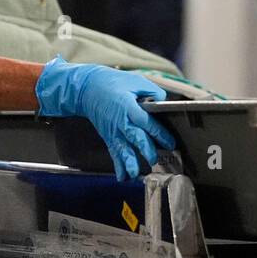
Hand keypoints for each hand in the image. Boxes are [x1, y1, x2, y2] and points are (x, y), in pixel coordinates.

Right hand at [35, 56, 174, 179]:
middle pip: (134, 138)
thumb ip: (152, 90)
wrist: (87, 88)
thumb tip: (162, 100)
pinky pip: (114, 152)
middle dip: (145, 150)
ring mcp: (113, 131)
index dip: (159, 134)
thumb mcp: (135, 80)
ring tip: (135, 174)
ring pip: (122, 149)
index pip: (146, 123)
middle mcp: (120, 121)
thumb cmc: (111, 83)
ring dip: (129, 162)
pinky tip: (123, 177)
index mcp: (128, 107)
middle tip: (154, 160)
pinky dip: (118, 165)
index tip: (169, 143)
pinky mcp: (108, 136)